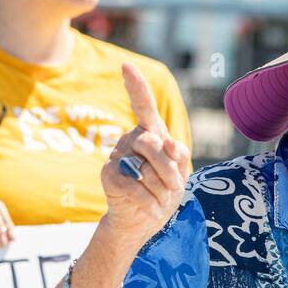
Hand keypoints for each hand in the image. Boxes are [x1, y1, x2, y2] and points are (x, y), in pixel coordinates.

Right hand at [100, 62, 190, 247]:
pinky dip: (150, 202)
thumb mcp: (179, 172)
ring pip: (145, 166)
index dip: (136, 86)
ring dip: (162, 188)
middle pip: (153, 142)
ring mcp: (116, 157)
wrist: (142, 222)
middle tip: (174, 187)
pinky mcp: (108, 177)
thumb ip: (178, 155)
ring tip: (161, 197)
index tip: (126, 66)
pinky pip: (135, 186)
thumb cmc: (163, 192)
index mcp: (149, 134)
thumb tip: (170, 143)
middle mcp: (129, 140)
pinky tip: (153, 210)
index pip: (143, 106)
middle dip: (170, 168)